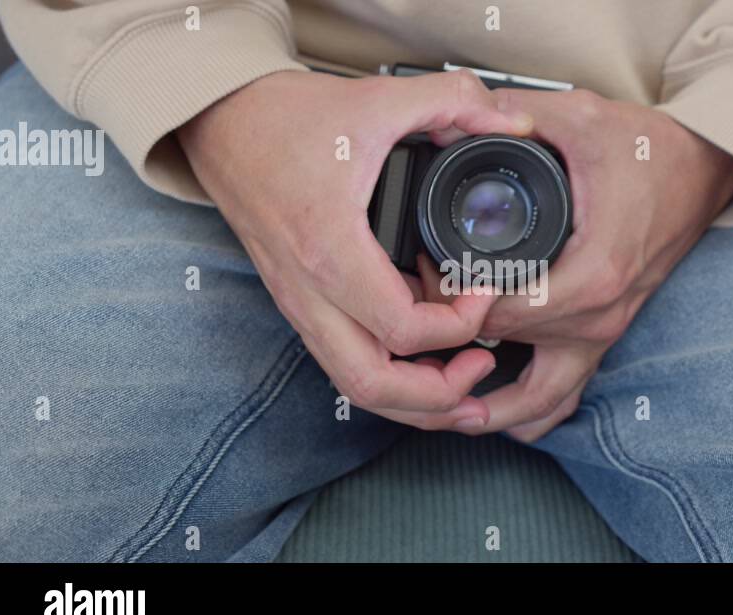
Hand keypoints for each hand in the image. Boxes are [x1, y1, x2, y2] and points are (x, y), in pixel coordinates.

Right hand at [178, 70, 533, 429]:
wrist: (220, 122)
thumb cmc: (286, 118)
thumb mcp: (378, 98)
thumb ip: (452, 99)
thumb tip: (512, 123)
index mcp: (330, 249)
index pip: (403, 329)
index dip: (461, 324)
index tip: (487, 290)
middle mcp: (309, 292)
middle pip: (374, 386)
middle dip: (438, 397)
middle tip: (483, 367)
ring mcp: (300, 304)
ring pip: (356, 386)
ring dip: (414, 398)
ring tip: (464, 383)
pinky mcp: (300, 304)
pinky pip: (346, 361)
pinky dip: (391, 372)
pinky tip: (427, 347)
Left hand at [447, 88, 732, 440]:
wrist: (703, 172)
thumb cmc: (650, 151)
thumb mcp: (580, 118)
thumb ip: (516, 115)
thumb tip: (455, 120)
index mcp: (591, 274)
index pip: (499, 313)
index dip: (451, 298)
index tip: (430, 270)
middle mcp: (599, 317)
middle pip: (507, 353)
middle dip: (455, 340)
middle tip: (422, 309)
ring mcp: (604, 334)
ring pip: (539, 402)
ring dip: (488, 407)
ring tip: (442, 404)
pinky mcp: (604, 336)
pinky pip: (564, 395)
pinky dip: (527, 410)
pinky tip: (491, 410)